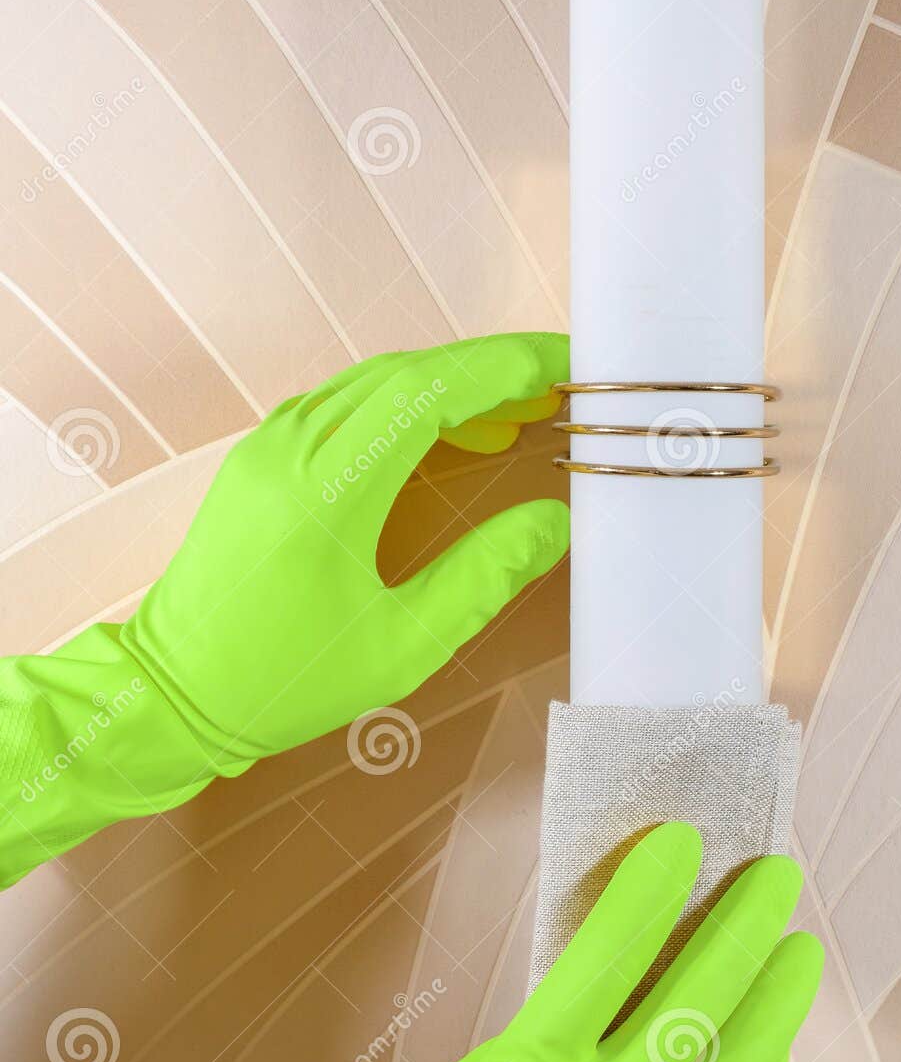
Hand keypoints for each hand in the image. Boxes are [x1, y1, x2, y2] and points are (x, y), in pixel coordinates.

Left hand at [121, 331, 567, 774]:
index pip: (431, 390)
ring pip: (372, 385)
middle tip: (557, 388)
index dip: (507, 367)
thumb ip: (485, 575)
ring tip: (516, 414)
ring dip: (447, 388)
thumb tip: (554, 521)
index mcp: (328, 486)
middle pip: (405, 373)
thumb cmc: (285, 679)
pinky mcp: (259, 461)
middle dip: (488, 371)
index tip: (568, 366)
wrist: (171, 695)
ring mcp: (268, 447)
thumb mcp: (405, 645)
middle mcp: (292, 447)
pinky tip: (442, 436)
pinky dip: (402, 409)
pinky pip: (342, 409)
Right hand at [301, 824, 822, 1061]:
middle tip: (777, 872)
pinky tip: (773, 1057)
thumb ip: (513, 1055)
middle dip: (744, 922)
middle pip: (700, 993)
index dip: (651, 886)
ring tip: (801, 949)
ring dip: (778, 999)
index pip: (613, 950)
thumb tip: (568, 1012)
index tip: (679, 840)